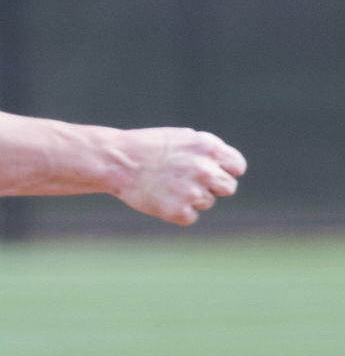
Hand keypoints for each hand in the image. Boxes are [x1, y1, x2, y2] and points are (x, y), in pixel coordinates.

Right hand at [112, 128, 245, 225]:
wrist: (118, 162)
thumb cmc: (147, 147)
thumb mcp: (183, 138)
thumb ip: (207, 151)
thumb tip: (223, 166)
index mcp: (210, 148)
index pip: (237, 167)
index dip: (226, 170)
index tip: (215, 172)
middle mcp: (206, 170)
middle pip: (229, 188)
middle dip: (213, 187)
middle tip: (190, 183)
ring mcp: (194, 192)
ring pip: (208, 202)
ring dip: (192, 198)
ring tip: (168, 186)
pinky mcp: (180, 212)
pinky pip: (191, 217)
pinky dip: (178, 212)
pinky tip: (162, 198)